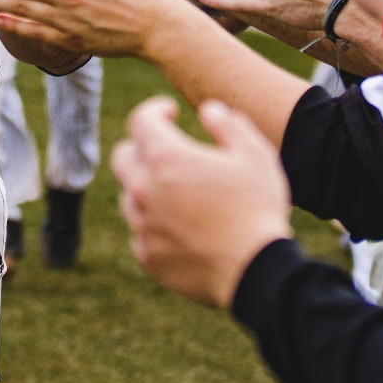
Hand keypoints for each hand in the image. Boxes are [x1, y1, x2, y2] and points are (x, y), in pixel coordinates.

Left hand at [113, 96, 293, 308]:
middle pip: (123, 157)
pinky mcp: (148, 257)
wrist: (257, 272)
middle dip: (142, 146)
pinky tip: (180, 225)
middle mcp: (144, 190)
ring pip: (130, 196)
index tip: (170, 112)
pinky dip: (154, 223)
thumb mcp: (254, 154)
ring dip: (147, 188)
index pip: (141, 121)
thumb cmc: (258, 209)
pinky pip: (140, 232)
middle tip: (167, 150)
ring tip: (178, 191)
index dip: (155, 110)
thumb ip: (229, 124)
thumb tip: (209, 110)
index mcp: (166, 158)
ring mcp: (143, 226)